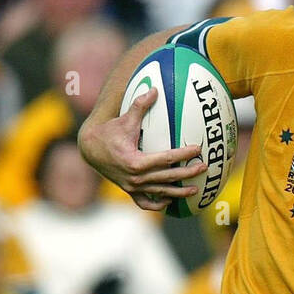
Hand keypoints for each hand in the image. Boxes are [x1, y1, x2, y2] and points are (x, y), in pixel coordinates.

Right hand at [78, 88, 205, 213]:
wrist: (89, 150)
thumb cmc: (109, 133)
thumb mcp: (124, 119)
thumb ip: (139, 105)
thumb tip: (154, 89)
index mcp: (135, 162)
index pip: (166, 159)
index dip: (183, 154)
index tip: (198, 149)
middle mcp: (135, 178)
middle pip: (167, 177)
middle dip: (188, 173)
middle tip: (204, 167)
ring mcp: (132, 187)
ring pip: (160, 192)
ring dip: (179, 193)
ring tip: (196, 190)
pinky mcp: (129, 191)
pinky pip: (145, 203)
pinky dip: (157, 204)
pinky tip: (169, 201)